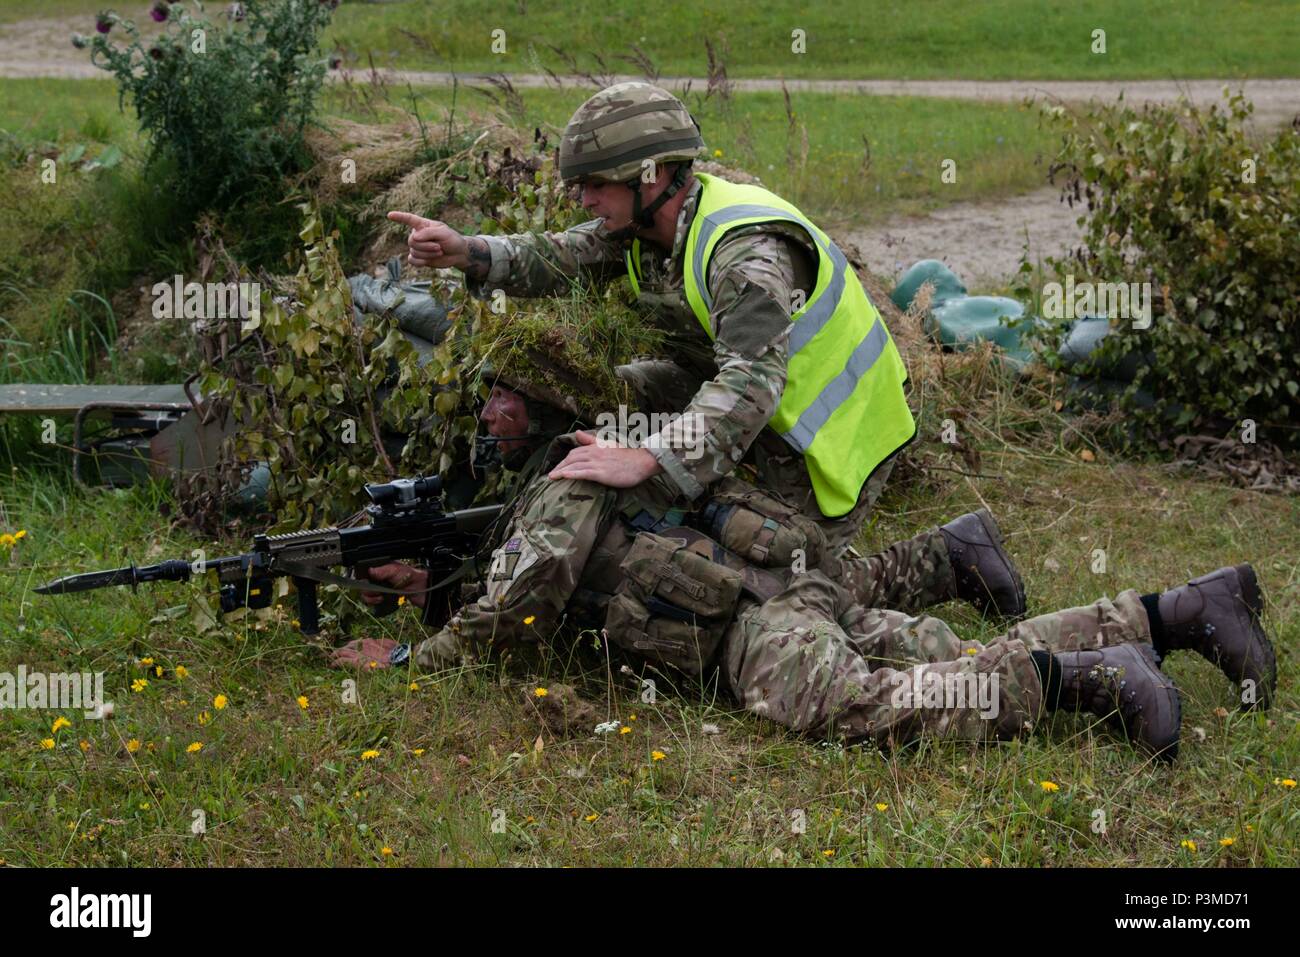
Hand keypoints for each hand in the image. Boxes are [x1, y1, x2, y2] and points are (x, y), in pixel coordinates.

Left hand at [329, 637, 399, 669]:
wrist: (395, 658)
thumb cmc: (394, 652)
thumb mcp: (387, 644)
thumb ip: (380, 643)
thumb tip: (377, 644)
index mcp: (367, 642)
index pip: (354, 643)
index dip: (348, 647)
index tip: (345, 650)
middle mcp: (361, 645)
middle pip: (346, 647)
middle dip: (339, 650)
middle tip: (333, 654)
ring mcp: (357, 653)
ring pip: (341, 652)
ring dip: (335, 655)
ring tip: (331, 658)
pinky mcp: (355, 661)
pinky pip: (342, 660)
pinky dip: (335, 662)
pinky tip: (332, 665)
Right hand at [358, 562, 428, 608]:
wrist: (422, 589)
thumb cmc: (411, 576)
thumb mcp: (396, 570)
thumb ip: (382, 570)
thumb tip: (370, 571)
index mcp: (380, 569)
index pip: (364, 573)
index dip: (363, 578)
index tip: (366, 582)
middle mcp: (379, 578)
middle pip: (364, 585)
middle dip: (367, 590)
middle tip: (375, 591)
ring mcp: (381, 588)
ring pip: (367, 594)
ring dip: (371, 597)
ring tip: (380, 597)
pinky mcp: (384, 598)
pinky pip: (373, 602)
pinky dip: (375, 602)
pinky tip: (381, 600)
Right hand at [387, 211, 468, 269]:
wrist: (457, 254)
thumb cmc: (452, 239)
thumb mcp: (444, 233)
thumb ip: (429, 233)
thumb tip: (414, 238)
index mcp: (422, 225)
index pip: (409, 219)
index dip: (399, 217)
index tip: (390, 215)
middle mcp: (417, 235)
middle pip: (412, 241)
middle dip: (426, 246)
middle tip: (439, 247)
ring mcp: (417, 247)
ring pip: (414, 251)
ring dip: (428, 254)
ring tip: (439, 251)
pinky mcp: (419, 258)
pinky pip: (412, 260)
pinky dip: (421, 262)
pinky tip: (428, 261)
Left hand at [547, 430, 662, 487]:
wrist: (642, 462)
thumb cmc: (627, 456)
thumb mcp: (607, 444)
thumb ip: (591, 440)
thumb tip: (577, 433)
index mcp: (595, 447)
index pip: (574, 453)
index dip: (564, 461)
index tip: (557, 468)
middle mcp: (593, 453)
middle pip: (571, 459)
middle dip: (559, 466)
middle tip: (550, 475)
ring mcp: (597, 463)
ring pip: (574, 465)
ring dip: (560, 471)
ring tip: (551, 478)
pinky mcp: (601, 472)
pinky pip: (582, 472)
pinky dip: (570, 473)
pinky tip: (562, 477)